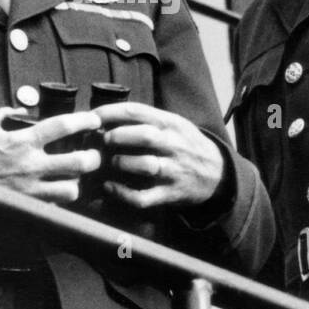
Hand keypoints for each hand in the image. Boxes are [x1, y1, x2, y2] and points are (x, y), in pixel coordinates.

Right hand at [0, 107, 101, 204]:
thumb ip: (6, 114)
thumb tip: (22, 109)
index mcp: (22, 141)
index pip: (62, 126)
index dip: (84, 121)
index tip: (93, 121)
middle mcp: (29, 166)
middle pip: (78, 162)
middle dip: (92, 158)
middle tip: (92, 155)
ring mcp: (28, 190)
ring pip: (71, 191)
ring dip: (76, 183)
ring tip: (73, 179)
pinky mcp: (23, 208)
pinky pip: (52, 208)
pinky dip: (56, 202)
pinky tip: (53, 195)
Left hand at [92, 101, 224, 209]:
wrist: (216, 173)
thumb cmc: (184, 144)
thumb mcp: (173, 123)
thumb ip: (145, 119)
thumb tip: (104, 116)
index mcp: (171, 124)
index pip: (137, 111)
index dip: (110, 112)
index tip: (92, 117)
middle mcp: (174, 145)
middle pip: (144, 136)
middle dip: (117, 136)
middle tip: (102, 140)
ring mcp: (173, 170)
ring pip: (146, 165)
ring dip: (122, 163)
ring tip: (109, 162)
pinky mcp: (170, 193)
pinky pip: (144, 196)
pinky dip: (123, 193)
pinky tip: (110, 187)